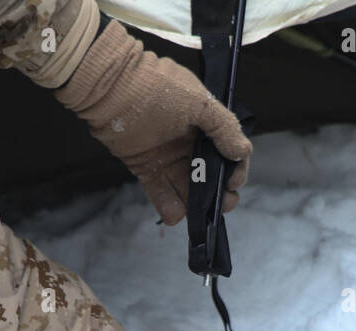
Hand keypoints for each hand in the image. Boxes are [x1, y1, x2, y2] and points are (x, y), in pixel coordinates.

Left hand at [56, 20, 251, 224]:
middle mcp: (188, 141)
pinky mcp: (145, 167)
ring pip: (186, 186)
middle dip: (218, 192)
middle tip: (223, 205)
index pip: (227, 150)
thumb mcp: (199, 102)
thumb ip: (224, 127)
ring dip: (195, 203)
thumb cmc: (157, 87)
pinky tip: (176, 216)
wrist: (112, 88)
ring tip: (201, 216)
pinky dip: (168, 205)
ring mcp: (167, 156)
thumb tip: (243, 152)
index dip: (235, 169)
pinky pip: (160, 191)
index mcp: (204, 123)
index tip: (234, 183)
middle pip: (208, 173)